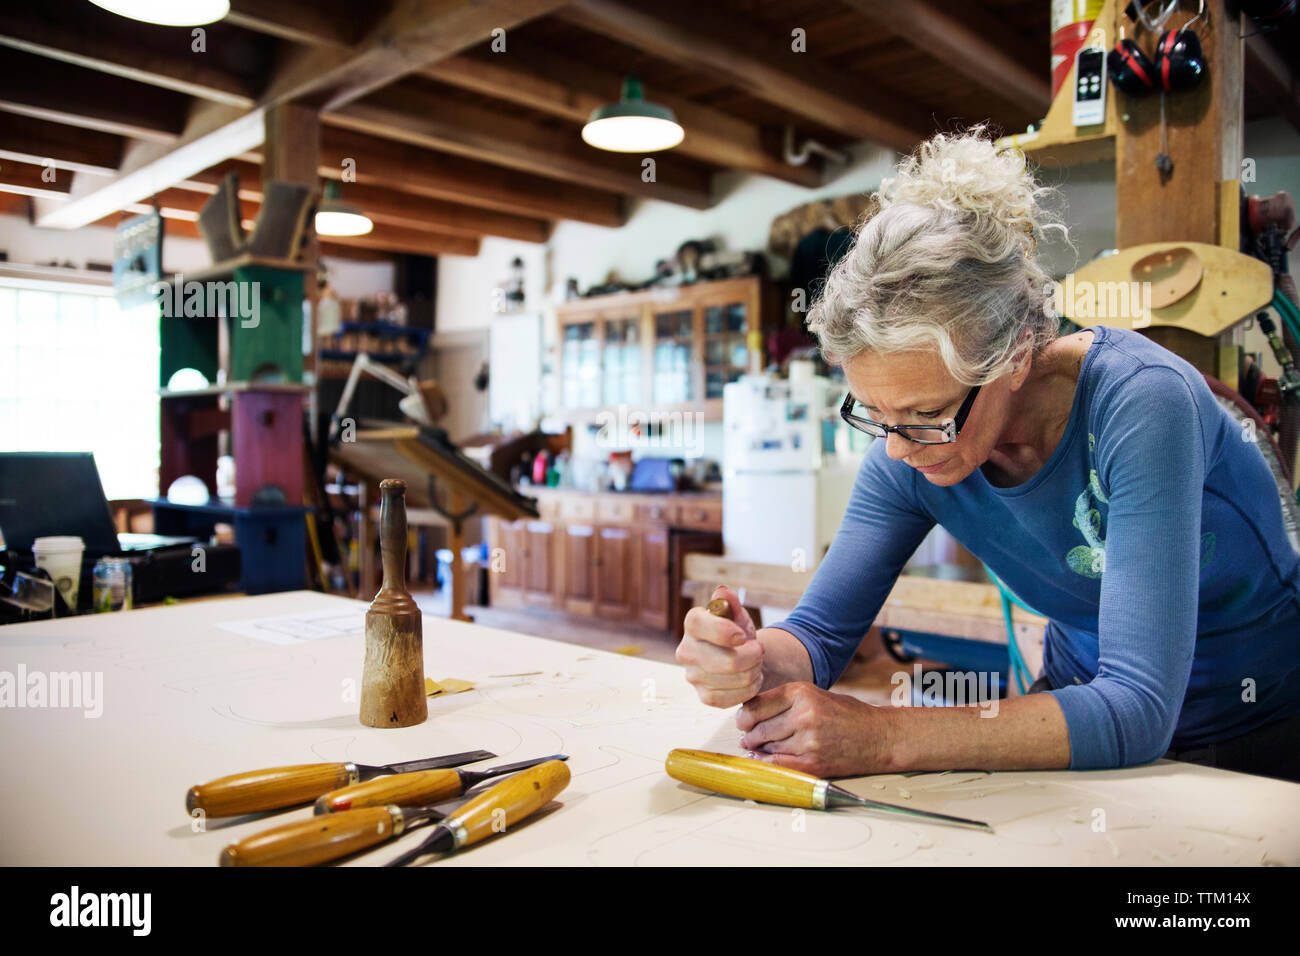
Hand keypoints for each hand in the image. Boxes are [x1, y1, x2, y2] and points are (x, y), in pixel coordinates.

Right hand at [677, 585, 763, 707]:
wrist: (743, 657)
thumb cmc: (738, 632)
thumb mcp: (738, 615)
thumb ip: (731, 602)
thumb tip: (722, 591)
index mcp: (693, 624)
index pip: (698, 623)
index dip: (722, 631)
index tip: (743, 636)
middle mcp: (686, 650)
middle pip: (724, 660)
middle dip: (752, 657)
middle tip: (760, 651)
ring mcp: (693, 676)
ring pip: (732, 679)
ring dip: (753, 672)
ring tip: (757, 664)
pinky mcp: (703, 696)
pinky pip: (729, 698)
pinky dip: (748, 690)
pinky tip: (752, 680)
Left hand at [736, 682, 894, 777]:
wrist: (879, 736)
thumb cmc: (847, 714)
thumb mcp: (816, 695)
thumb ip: (786, 702)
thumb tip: (750, 715)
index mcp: (802, 693)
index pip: (757, 705)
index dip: (744, 716)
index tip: (742, 722)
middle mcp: (804, 715)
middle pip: (759, 728)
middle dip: (749, 735)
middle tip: (746, 738)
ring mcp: (809, 741)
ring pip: (767, 748)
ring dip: (759, 750)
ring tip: (758, 748)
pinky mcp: (814, 763)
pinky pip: (778, 765)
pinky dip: (766, 764)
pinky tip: (763, 760)